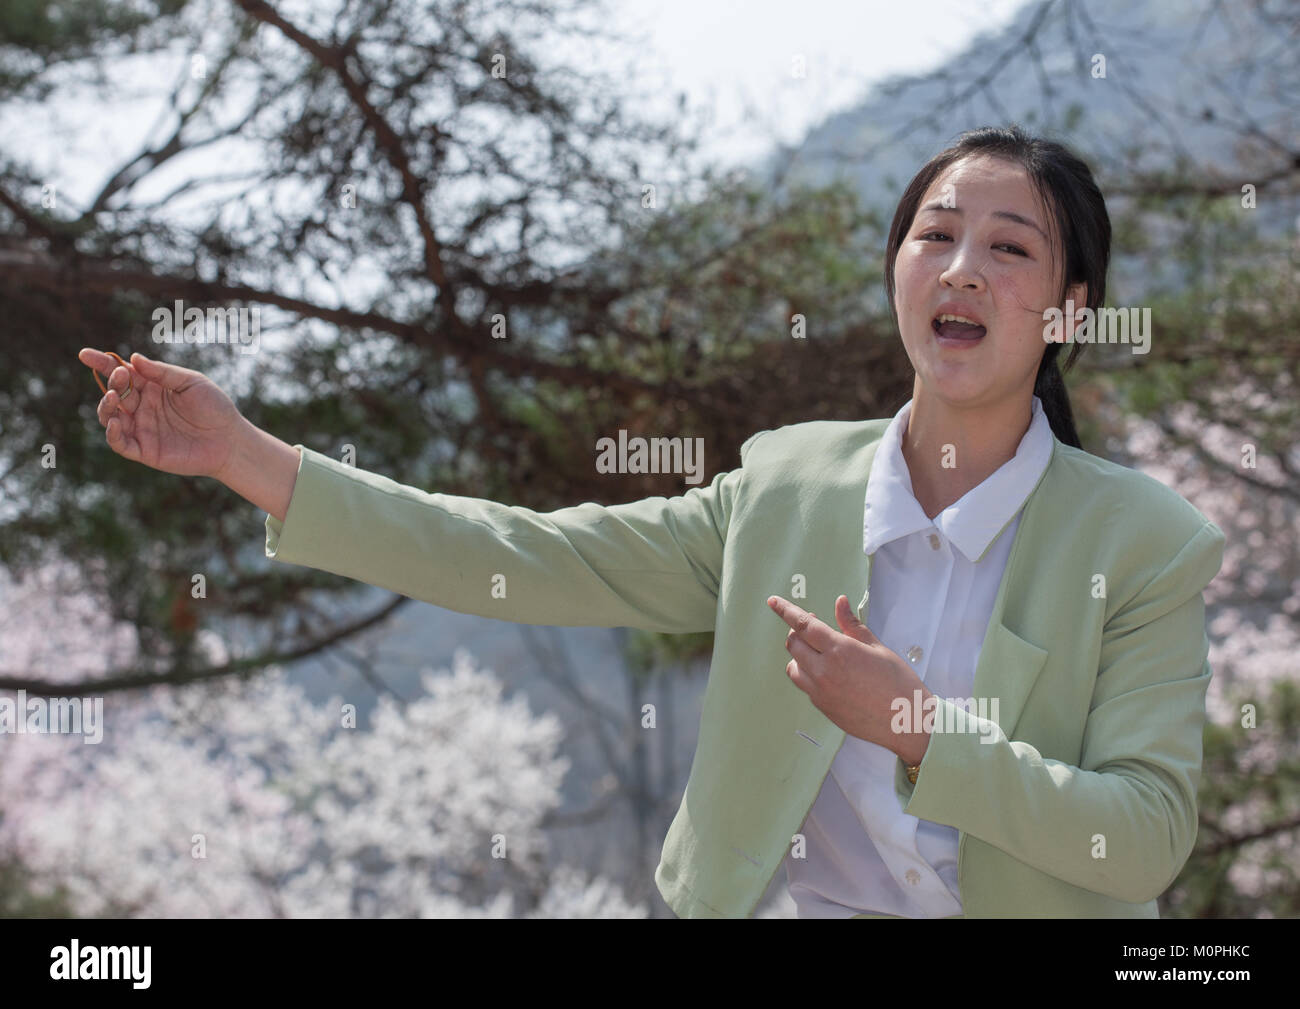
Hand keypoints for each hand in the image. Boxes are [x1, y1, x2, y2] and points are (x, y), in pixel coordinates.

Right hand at [78, 348, 243, 478]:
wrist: (230, 440)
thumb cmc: (214, 407)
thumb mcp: (191, 382)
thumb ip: (162, 372)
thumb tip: (133, 359)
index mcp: (152, 387)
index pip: (122, 373)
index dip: (102, 364)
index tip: (85, 354)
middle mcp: (143, 407)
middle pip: (115, 393)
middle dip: (112, 383)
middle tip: (121, 376)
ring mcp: (142, 428)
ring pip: (110, 417)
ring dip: (106, 406)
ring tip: (114, 397)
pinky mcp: (145, 450)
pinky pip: (120, 443)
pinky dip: (112, 433)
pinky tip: (114, 421)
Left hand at [767, 593, 932, 763]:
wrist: (907, 722)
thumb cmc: (898, 682)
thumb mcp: (877, 647)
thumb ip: (852, 625)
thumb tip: (840, 602)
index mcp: (839, 651)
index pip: (803, 625)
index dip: (785, 610)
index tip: (773, 602)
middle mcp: (824, 671)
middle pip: (793, 644)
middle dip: (797, 631)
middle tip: (813, 626)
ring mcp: (821, 692)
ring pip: (793, 667)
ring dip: (799, 655)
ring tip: (817, 651)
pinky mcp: (823, 708)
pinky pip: (805, 686)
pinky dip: (808, 674)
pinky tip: (827, 673)